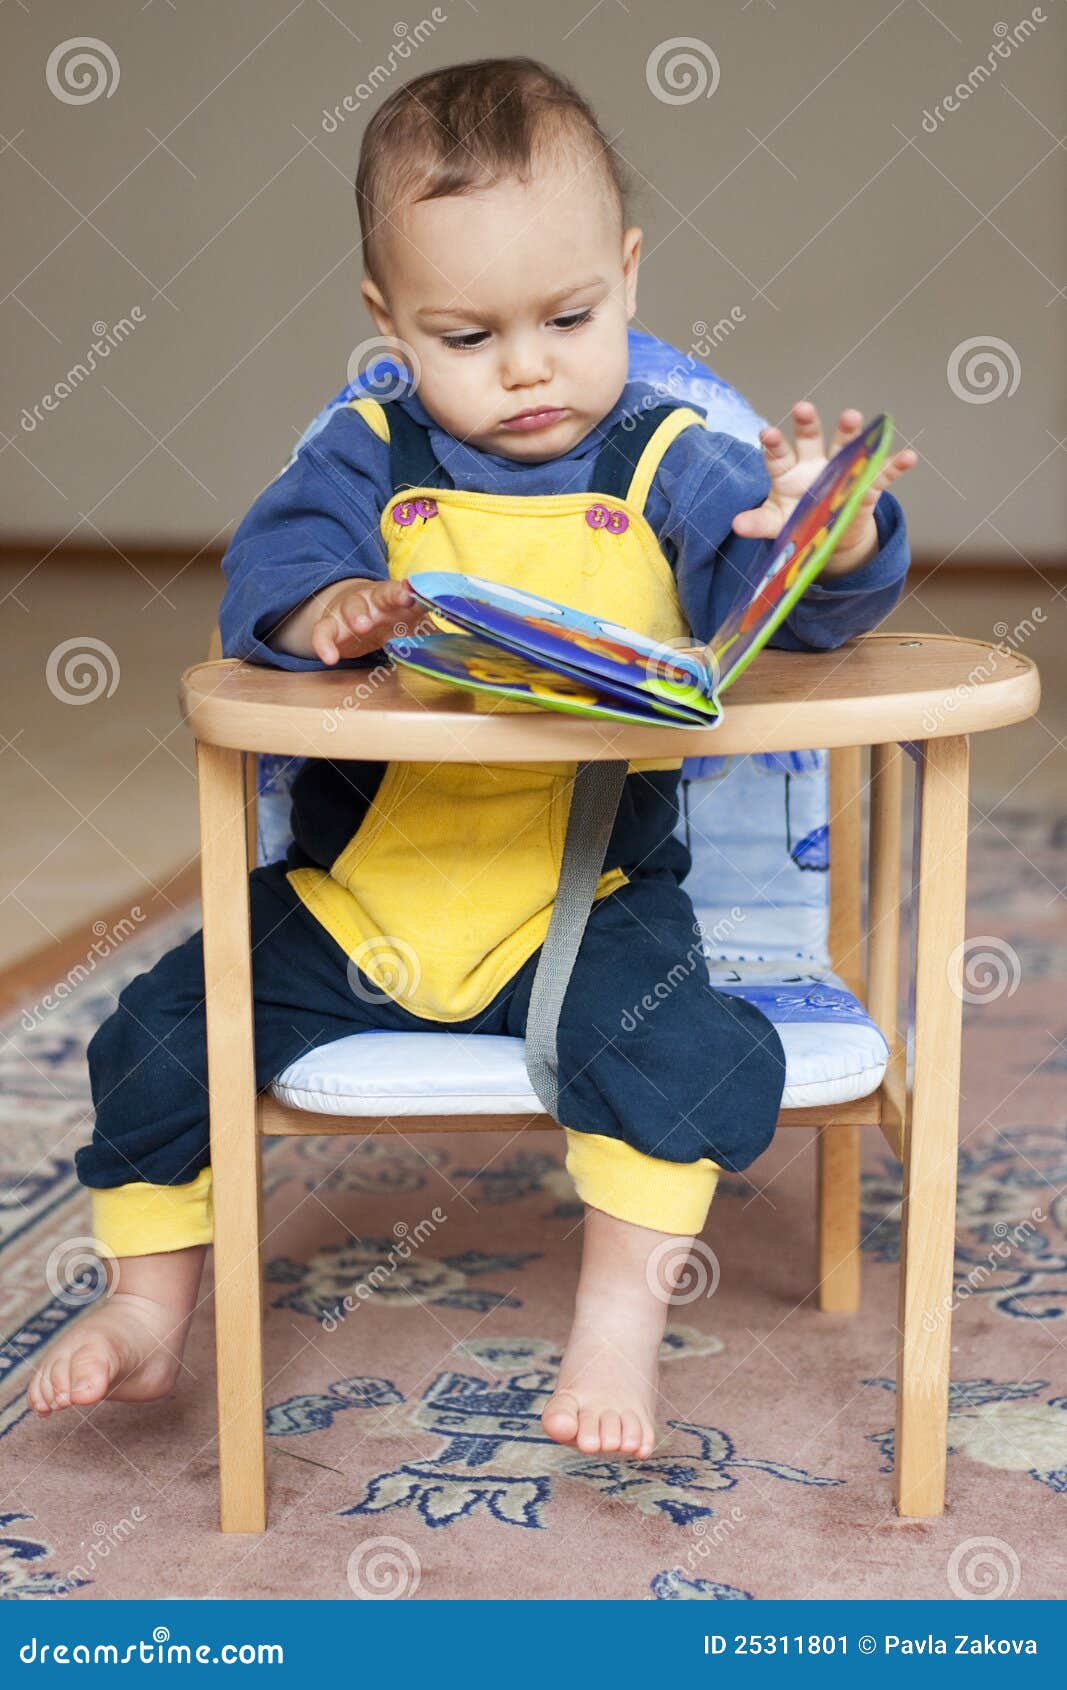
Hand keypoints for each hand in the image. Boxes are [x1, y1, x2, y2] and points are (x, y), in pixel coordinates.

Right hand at [311, 577, 433, 664]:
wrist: (355, 616)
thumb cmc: (392, 620)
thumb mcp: (413, 628)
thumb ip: (435, 638)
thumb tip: (471, 653)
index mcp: (398, 600)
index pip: (409, 593)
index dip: (416, 592)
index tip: (424, 592)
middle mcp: (375, 600)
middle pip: (381, 592)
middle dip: (391, 594)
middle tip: (401, 599)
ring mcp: (350, 610)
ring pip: (351, 606)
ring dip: (357, 614)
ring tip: (362, 626)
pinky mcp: (331, 626)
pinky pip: (323, 631)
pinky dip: (323, 643)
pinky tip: (329, 658)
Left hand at [731, 401, 916, 574]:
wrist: (829, 534)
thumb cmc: (797, 521)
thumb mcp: (777, 525)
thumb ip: (758, 523)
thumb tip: (737, 524)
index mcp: (788, 471)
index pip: (778, 454)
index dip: (773, 443)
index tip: (766, 433)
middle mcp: (814, 463)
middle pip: (809, 438)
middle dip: (807, 423)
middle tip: (802, 408)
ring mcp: (842, 469)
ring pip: (845, 446)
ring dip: (849, 432)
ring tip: (852, 416)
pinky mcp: (866, 483)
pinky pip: (882, 472)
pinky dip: (895, 466)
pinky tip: (908, 457)